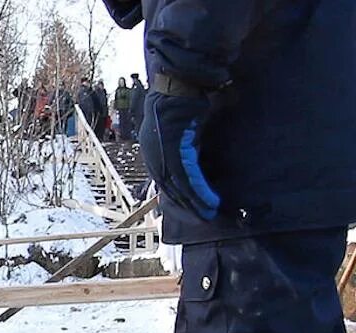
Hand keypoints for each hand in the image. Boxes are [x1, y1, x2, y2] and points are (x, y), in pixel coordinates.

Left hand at [138, 91, 219, 219]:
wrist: (178, 84)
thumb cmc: (182, 101)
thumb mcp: (181, 129)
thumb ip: (184, 145)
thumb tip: (195, 157)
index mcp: (153, 152)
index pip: (165, 181)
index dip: (179, 197)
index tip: (192, 208)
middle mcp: (153, 157)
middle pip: (171, 189)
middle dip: (188, 206)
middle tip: (204, 218)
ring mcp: (161, 155)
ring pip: (180, 188)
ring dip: (196, 203)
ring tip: (210, 214)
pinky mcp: (173, 152)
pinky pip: (187, 178)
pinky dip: (200, 191)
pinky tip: (211, 202)